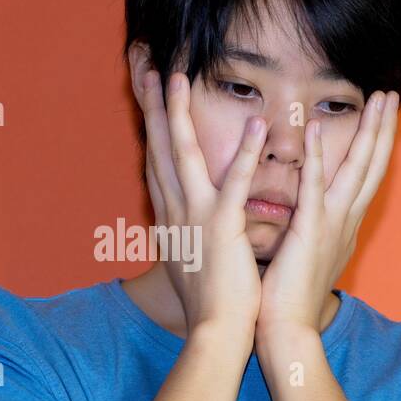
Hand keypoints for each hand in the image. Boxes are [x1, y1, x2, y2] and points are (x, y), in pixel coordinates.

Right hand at [133, 69, 268, 343]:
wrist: (214, 332)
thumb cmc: (209, 302)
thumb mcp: (190, 259)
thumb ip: (188, 232)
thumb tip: (184, 220)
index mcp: (171, 217)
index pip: (156, 160)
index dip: (151, 125)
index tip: (147, 93)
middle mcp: (176, 211)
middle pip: (158, 148)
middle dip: (152, 106)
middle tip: (146, 68)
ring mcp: (196, 217)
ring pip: (183, 155)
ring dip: (180, 114)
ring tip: (179, 78)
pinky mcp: (222, 228)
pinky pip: (233, 184)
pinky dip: (242, 153)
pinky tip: (253, 124)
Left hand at [256, 89, 397, 341]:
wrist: (286, 332)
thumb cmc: (288, 298)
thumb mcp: (307, 255)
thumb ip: (313, 231)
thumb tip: (310, 221)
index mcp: (343, 227)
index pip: (365, 177)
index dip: (376, 145)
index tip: (381, 115)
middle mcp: (346, 222)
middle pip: (372, 166)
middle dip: (383, 129)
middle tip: (391, 94)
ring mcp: (332, 226)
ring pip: (357, 170)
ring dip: (368, 132)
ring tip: (377, 99)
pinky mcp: (310, 232)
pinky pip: (314, 187)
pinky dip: (318, 157)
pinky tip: (314, 127)